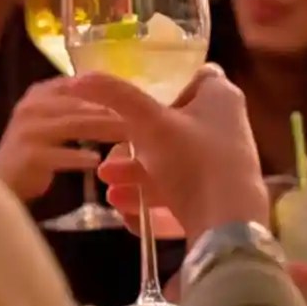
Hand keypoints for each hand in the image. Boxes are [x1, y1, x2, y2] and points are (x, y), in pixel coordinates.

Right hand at [0, 79, 128, 200]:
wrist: (2, 180)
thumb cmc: (34, 148)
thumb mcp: (50, 119)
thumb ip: (73, 106)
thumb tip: (115, 97)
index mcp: (39, 93)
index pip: (76, 83)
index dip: (105, 90)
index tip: (132, 98)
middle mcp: (32, 106)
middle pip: (79, 104)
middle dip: (110, 111)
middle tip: (139, 120)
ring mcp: (28, 130)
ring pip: (73, 126)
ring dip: (103, 131)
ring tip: (127, 137)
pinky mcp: (30, 155)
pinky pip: (62, 155)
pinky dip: (81, 158)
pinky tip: (97, 161)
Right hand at [69, 65, 267, 242]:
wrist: (227, 227)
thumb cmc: (193, 160)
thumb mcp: (147, 122)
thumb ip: (114, 96)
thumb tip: (78, 78)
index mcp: (220, 99)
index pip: (194, 78)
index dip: (164, 84)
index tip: (133, 100)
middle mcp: (225, 128)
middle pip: (171, 127)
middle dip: (133, 145)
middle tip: (108, 159)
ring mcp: (222, 165)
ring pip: (171, 163)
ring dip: (136, 176)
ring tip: (110, 191)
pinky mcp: (218, 198)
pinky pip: (179, 193)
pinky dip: (151, 200)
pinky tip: (127, 213)